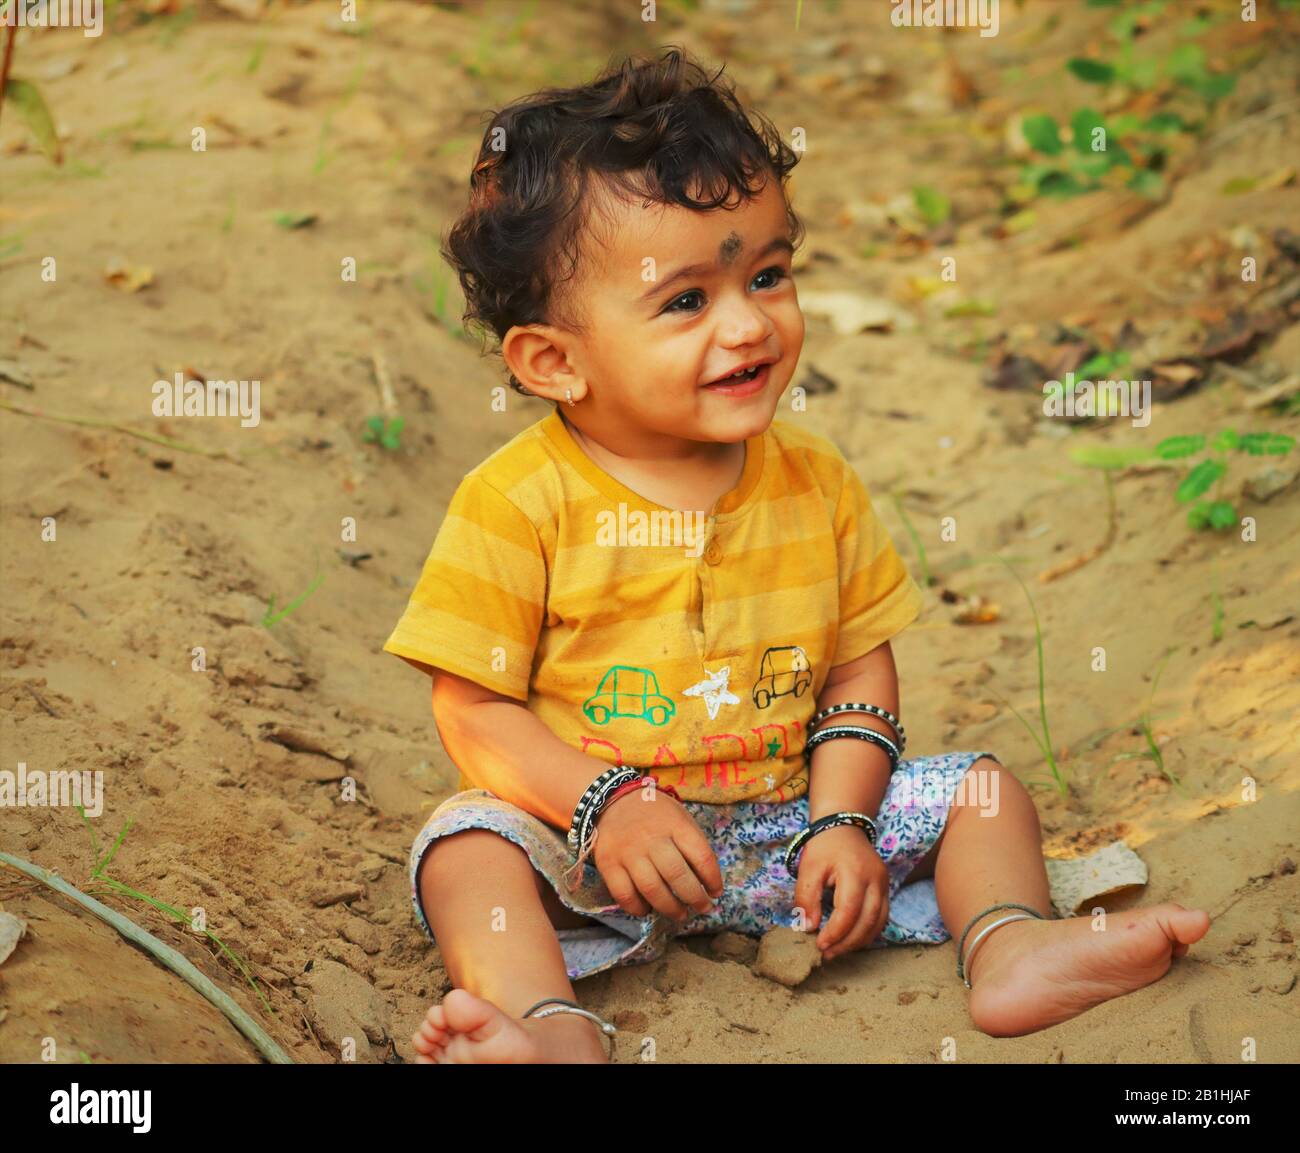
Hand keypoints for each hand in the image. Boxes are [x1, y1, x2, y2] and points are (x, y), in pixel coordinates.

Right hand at [591, 787, 723, 922]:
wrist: (614, 799)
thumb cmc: (654, 813)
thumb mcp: (679, 817)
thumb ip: (692, 844)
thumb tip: (706, 881)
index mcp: (675, 825)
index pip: (702, 856)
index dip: (713, 880)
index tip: (716, 892)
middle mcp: (652, 839)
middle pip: (677, 876)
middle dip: (695, 898)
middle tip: (703, 908)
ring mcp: (628, 852)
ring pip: (652, 889)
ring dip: (670, 908)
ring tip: (680, 914)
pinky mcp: (608, 864)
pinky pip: (624, 894)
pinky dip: (638, 908)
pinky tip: (648, 909)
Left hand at [793, 825, 889, 960]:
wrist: (845, 826)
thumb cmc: (824, 846)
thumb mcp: (808, 867)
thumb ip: (806, 896)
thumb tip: (808, 927)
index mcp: (855, 872)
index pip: (849, 912)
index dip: (835, 933)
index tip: (819, 944)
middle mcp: (876, 880)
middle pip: (868, 922)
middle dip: (847, 943)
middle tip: (828, 954)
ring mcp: (885, 884)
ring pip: (879, 923)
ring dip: (859, 941)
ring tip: (837, 950)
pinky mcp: (886, 888)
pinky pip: (882, 917)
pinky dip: (868, 932)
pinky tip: (851, 939)